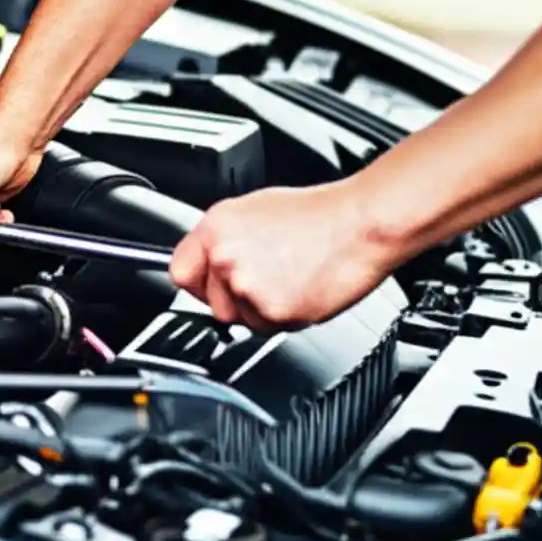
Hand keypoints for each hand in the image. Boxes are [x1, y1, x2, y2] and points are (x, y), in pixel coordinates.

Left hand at [169, 182, 402, 332]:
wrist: (362, 224)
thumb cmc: (320, 215)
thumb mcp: (255, 212)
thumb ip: (224, 240)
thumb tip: (208, 262)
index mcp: (216, 227)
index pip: (179, 271)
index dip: (199, 283)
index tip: (212, 287)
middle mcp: (225, 256)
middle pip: (211, 303)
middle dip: (236, 300)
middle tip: (269, 279)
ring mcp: (247, 286)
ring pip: (239, 319)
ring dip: (260, 310)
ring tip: (289, 280)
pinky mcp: (272, 311)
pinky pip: (266, 328)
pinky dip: (284, 318)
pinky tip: (302, 290)